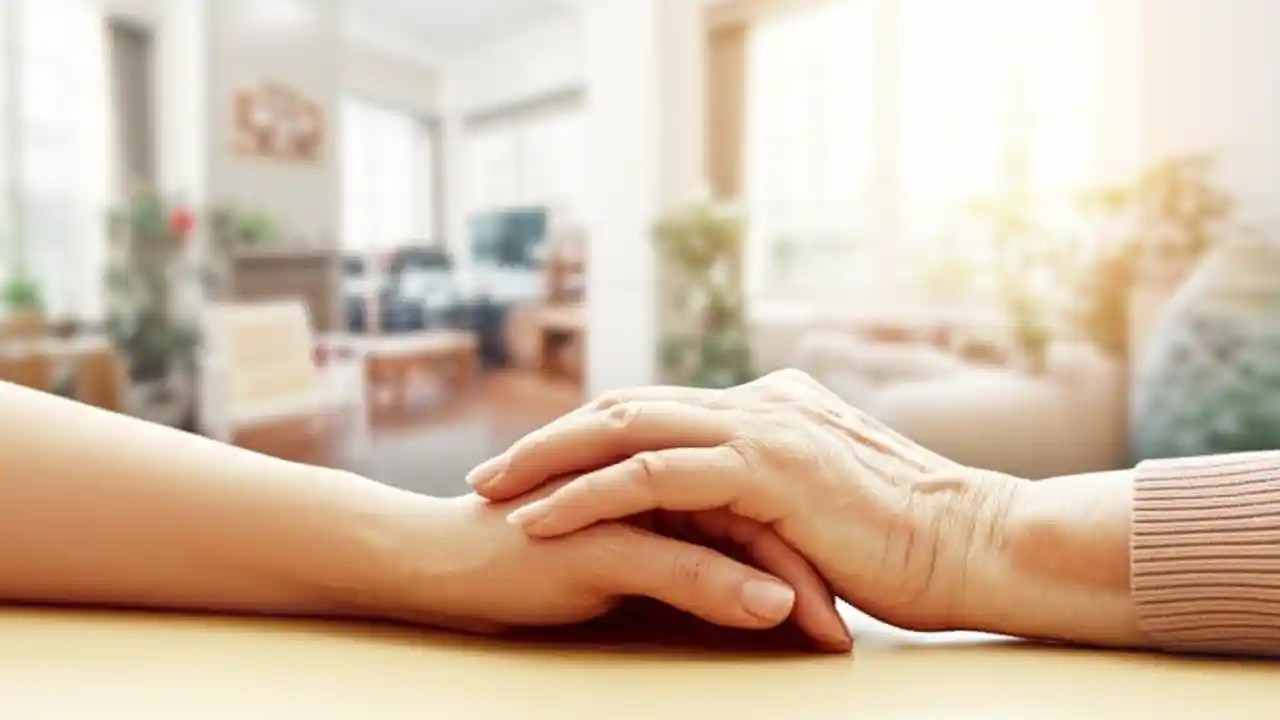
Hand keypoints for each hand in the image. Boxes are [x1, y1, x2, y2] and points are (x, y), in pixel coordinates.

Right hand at [372, 480, 851, 650]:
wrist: (435, 557)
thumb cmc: (526, 561)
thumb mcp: (626, 568)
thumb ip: (689, 567)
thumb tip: (757, 594)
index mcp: (665, 473)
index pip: (759, 501)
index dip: (814, 544)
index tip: (864, 591)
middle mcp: (654, 475)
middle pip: (761, 510)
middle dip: (823, 562)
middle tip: (881, 610)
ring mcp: (625, 499)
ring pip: (730, 530)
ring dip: (792, 578)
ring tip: (841, 626)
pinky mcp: (595, 535)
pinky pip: (674, 558)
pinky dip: (727, 584)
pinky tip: (773, 610)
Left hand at [468, 370, 1019, 632]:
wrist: (975, 547)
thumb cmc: (905, 543)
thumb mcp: (824, 505)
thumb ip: (773, 493)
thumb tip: (733, 512)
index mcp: (767, 406)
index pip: (656, 410)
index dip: (588, 437)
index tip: (534, 469)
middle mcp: (757, 404)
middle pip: (623, 407)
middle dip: (547, 442)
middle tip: (486, 475)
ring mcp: (761, 429)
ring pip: (625, 429)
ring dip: (548, 462)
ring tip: (490, 492)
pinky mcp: (766, 468)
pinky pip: (653, 476)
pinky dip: (588, 496)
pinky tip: (541, 520)